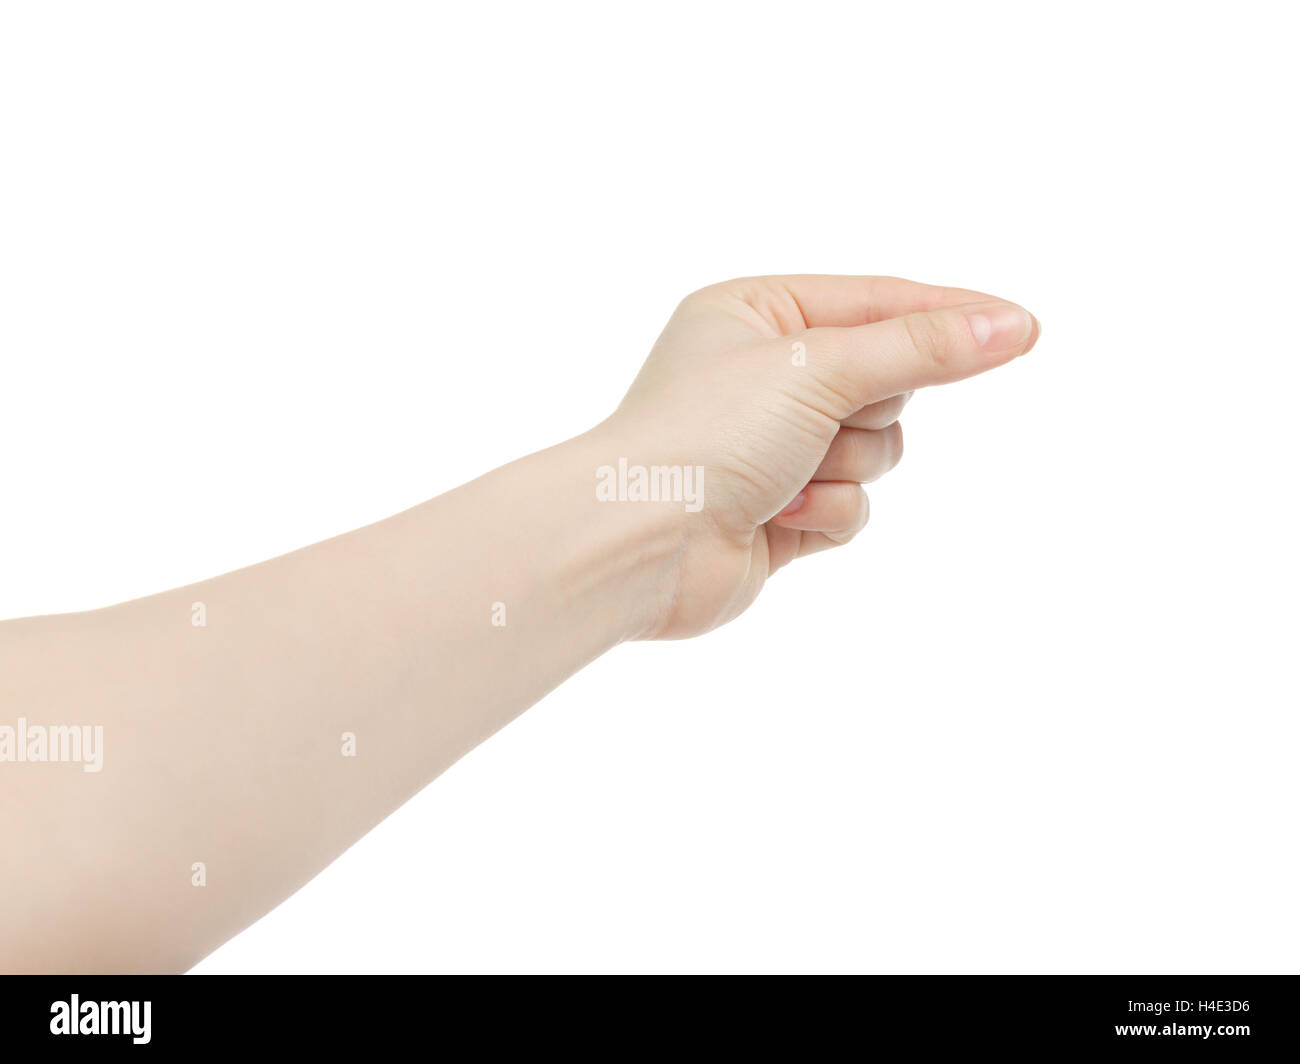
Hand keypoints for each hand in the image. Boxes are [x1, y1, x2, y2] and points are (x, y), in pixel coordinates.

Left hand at [597, 274, 1039, 638]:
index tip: (1022, 326)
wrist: (638, 546)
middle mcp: (761, 375)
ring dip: (845, 468)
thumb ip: (922, 347)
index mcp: (755, 314)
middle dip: (867, 409)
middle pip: (885, 381)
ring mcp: (770, 446)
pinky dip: (826, 513)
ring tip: (786, 476)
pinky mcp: (778, 511)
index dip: (949, 314)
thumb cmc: (704, 434)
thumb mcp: (820, 368)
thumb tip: (1012, 324)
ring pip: (877, 449)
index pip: (877, 301)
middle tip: (825, 419)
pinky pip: (851, 505)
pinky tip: (776, 517)